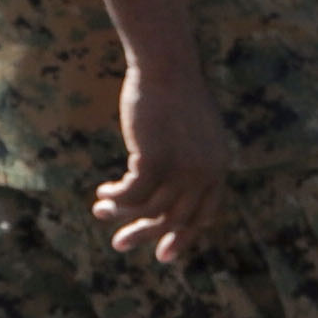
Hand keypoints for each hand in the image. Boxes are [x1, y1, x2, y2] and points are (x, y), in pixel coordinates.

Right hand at [90, 59, 237, 264]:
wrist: (166, 65)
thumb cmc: (175, 92)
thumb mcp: (191, 129)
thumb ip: (188, 158)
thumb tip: (169, 185)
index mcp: (218, 166)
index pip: (204, 214)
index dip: (183, 236)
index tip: (162, 252)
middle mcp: (204, 173)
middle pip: (174, 219)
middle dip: (145, 235)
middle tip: (120, 245)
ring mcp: (181, 169)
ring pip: (148, 210)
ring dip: (121, 215)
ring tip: (100, 211)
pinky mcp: (154, 161)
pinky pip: (131, 194)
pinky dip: (115, 198)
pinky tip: (103, 192)